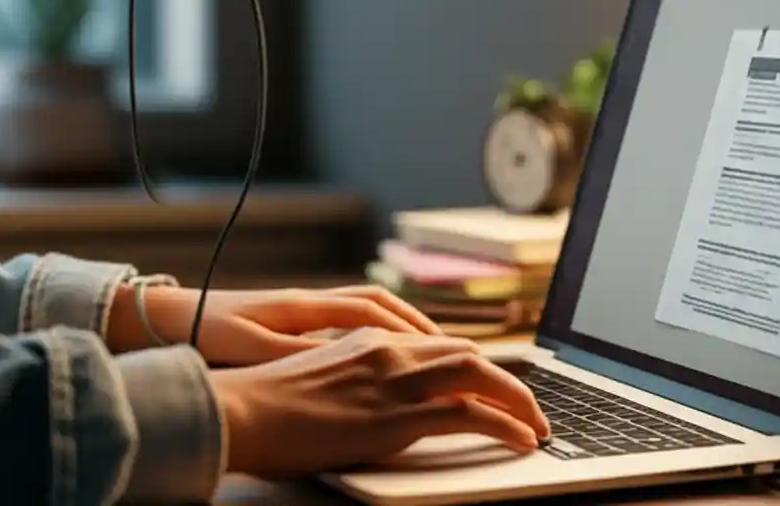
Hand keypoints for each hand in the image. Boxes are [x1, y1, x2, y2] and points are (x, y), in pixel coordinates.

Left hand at [108, 284, 443, 365]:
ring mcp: (297, 312)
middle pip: (375, 304)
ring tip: (426, 354)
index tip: (440, 348)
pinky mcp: (287, 325)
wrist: (162, 318)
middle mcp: (305, 303)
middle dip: (414, 324)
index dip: (408, 328)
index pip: (369, 310)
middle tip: (451, 349)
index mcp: (300, 305)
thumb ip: (293, 353)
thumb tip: (341, 360)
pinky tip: (378, 364)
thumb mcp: (248, 347)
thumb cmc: (201, 332)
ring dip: (396, 330)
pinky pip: (342, 326)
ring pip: (361, 314)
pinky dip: (370, 339)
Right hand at [209, 328, 550, 475]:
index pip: (439, 345)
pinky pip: (471, 415)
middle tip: (526, 406)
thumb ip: (354, 378)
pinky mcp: (398, 417)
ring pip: (480, 376)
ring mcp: (396, 381)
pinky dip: (505, 425)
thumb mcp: (317, 377)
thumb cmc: (267, 405)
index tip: (490, 385)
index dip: (473, 366)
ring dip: (518, 399)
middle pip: (468, 354)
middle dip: (506, 379)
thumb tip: (372, 398)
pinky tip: (521, 439)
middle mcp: (390, 351)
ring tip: (537, 424)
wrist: (242, 412)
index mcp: (370, 340)